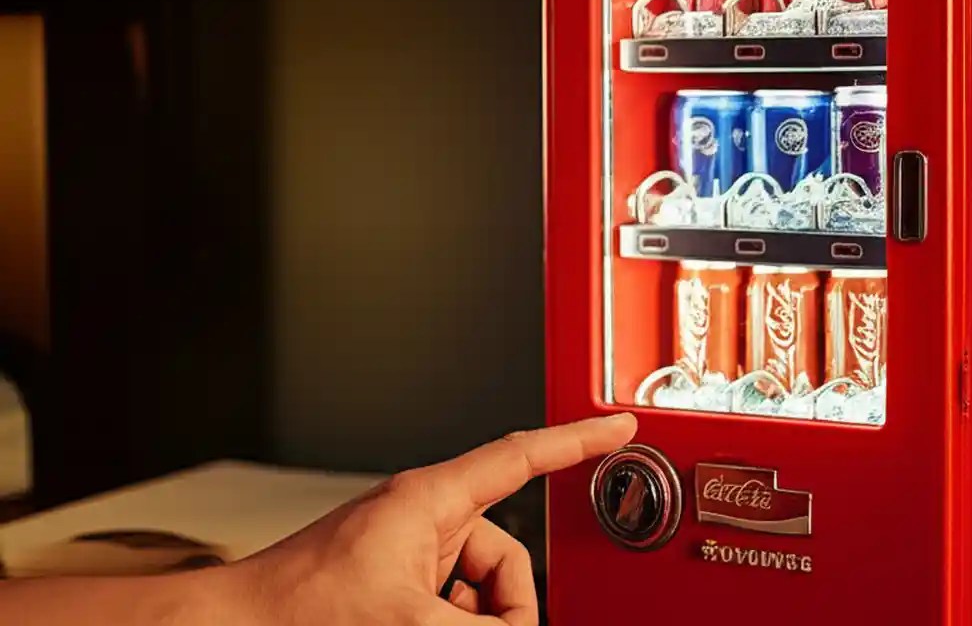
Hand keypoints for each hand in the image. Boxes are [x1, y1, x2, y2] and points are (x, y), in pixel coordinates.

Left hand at [227, 413, 636, 624]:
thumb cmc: (295, 608)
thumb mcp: (408, 622)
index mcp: (431, 500)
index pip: (521, 456)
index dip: (576, 440)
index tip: (615, 427)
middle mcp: (425, 519)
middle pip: (508, 556)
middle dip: (505, 608)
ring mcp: (410, 553)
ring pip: (482, 588)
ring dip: (474, 621)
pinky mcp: (396, 582)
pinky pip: (452, 602)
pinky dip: (450, 623)